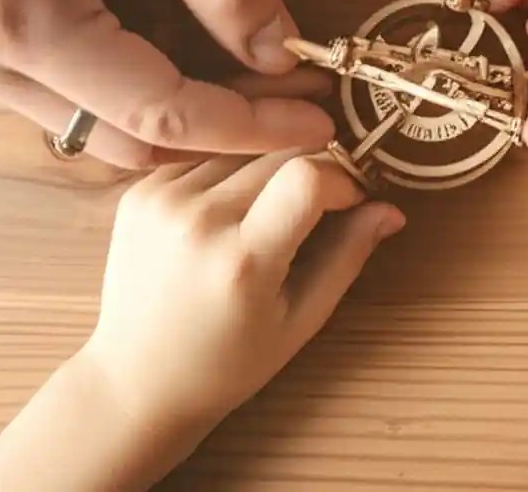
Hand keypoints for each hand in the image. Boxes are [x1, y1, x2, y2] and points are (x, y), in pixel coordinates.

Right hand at [0, 0, 331, 167]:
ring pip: (100, 124)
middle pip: (130, 138)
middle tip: (293, 86)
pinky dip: (134, 78)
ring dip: (180, 102)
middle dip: (223, 121)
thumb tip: (279, 52)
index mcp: (15, 21)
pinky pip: (68, 92)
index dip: (251, 126)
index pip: (161, 115)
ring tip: (243, 53)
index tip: (319, 120)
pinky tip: (176, 32)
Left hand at [81, 150, 405, 424]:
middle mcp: (197, 220)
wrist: (136, 378)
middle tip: (325, 201)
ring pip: (243, 148)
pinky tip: (229, 214)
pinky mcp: (139, 191)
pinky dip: (229, 174)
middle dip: (315, 167)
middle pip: (279, 153)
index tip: (354, 198)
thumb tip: (391, 208)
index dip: (343, 179)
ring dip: (270, 168)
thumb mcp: (302, 318)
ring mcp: (161, 201)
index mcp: (242, 260)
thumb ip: (347, 256)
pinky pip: (204, 157)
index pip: (308, 178)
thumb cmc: (230, 361)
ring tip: (270, 214)